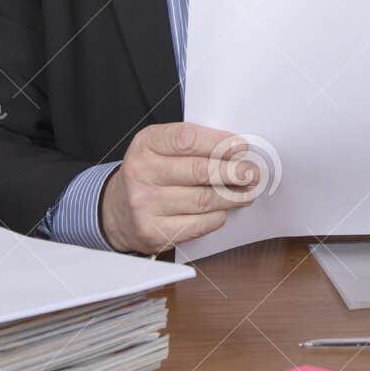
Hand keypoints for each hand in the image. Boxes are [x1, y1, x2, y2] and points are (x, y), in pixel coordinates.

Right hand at [98, 122, 259, 254]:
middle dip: (233, 171)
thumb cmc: (150, 174)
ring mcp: (145, 204)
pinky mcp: (153, 232)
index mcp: (145, 144)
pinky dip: (216, 217)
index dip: (218, 142)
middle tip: (252, 172)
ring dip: (232, 196)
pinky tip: (223, 210)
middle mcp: (141, 173)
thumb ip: (194, 145)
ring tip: (247, 192)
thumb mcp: (161, 148)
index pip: (186, 139)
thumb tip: (236, 151)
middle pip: (199, 171)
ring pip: (202, 200)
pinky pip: (197, 225)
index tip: (240, 147)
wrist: (116, 210)